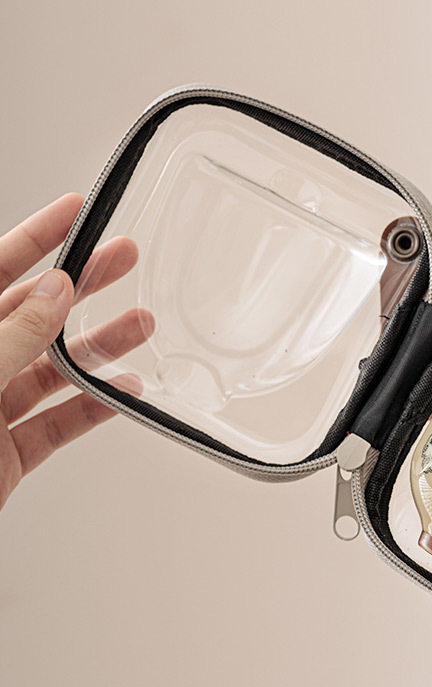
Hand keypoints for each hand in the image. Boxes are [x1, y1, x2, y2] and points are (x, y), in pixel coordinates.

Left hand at [0, 193, 151, 510]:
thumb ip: (13, 334)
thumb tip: (53, 291)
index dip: (37, 236)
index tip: (75, 212)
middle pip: (34, 313)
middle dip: (83, 284)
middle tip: (122, 260)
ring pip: (53, 368)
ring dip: (100, 348)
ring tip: (141, 325)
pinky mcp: (7, 451)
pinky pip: (59, 423)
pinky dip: (94, 408)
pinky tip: (122, 390)